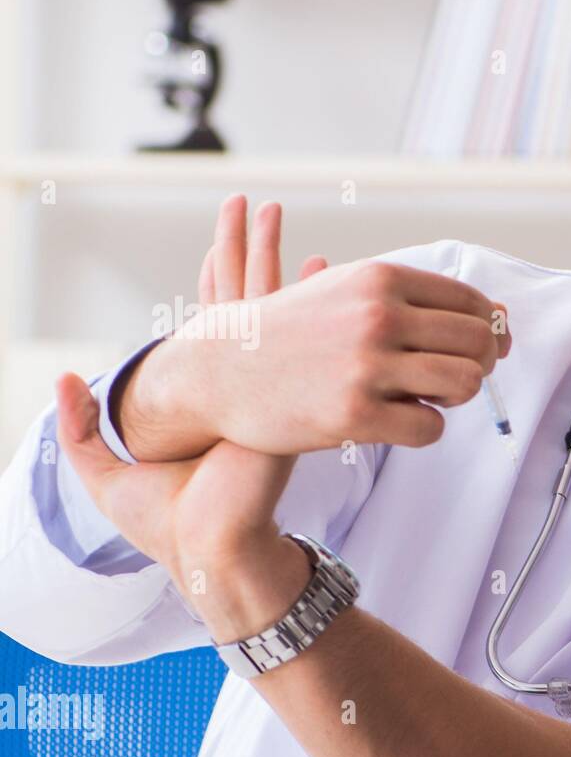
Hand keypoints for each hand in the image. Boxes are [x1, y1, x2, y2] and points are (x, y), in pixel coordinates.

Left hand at [56, 197, 306, 599]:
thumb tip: (65, 379)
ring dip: (270, 255)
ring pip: (266, 303)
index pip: (207, 322)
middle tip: (260, 207)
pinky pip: (288, 332)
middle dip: (248, 250)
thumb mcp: (105, 472)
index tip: (220, 241)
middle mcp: (235, 383)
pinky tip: (319, 264)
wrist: (210, 549)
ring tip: (276, 212)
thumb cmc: (165, 523)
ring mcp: (262, 386)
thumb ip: (80, 429)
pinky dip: (300, 296)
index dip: (212, 278)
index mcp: (197, 396)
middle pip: (242, 299)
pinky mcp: (282, 397)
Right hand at [119, 195, 512, 459]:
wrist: (219, 370)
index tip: (476, 349)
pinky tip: (400, 421)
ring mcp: (366, 366)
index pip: (472, 303)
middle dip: (480, 365)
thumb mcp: (349, 293)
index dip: (487, 331)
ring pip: (465, 385)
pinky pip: (430, 429)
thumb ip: (419, 301)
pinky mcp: (354, 416)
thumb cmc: (294, 332)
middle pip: (478, 344)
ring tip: (428, 398)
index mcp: (381, 279)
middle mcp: (378, 316)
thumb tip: (502, 316)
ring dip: (457, 398)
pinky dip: (425, 429)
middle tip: (453, 379)